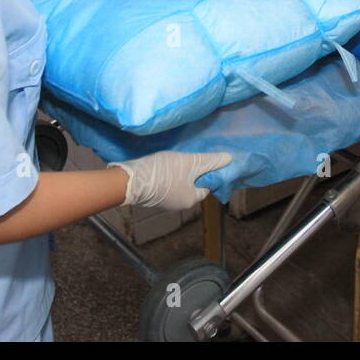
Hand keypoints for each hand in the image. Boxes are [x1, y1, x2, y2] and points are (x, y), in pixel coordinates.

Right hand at [109, 151, 232, 210]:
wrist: (129, 180)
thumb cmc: (163, 173)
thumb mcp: (190, 163)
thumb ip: (210, 161)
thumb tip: (230, 159)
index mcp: (191, 200)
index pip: (207, 185)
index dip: (209, 171)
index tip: (206, 158)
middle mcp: (179, 204)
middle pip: (193, 185)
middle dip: (194, 171)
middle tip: (191, 155)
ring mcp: (165, 201)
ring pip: (180, 184)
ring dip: (181, 172)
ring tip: (179, 157)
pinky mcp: (153, 194)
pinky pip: (167, 183)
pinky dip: (169, 174)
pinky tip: (166, 163)